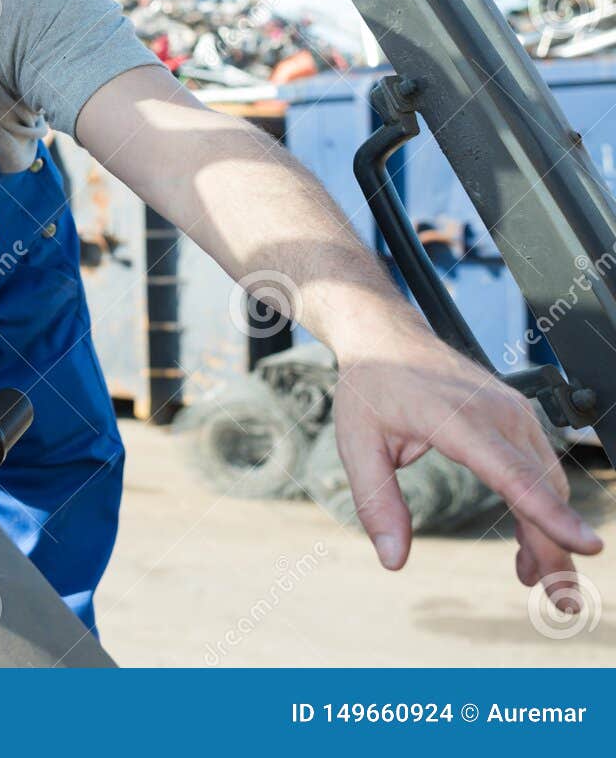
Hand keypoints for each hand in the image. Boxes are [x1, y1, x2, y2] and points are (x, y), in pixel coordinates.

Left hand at [331, 334, 601, 609]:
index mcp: (458, 419)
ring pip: (546, 484)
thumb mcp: (355, 444)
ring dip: (549, 536)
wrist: (386, 336)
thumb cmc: (370, 387)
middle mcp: (498, 414)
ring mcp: (514, 413)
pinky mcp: (517, 419)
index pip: (512, 473)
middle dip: (556, 549)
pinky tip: (528, 550)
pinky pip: (538, 471)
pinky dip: (539, 511)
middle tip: (564, 604)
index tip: (585, 547)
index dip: (549, 515)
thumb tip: (393, 560)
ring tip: (543, 586)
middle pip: (540, 490)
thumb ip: (376, 501)